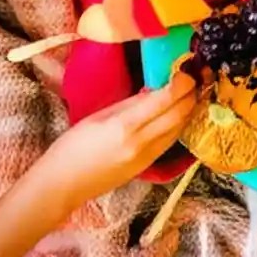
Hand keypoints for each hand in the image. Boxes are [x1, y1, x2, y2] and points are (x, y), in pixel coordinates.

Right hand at [37, 73, 197, 206]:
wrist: (62, 186)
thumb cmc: (71, 147)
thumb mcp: (97, 117)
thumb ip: (129, 104)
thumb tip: (154, 90)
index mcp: (124, 126)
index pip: (164, 101)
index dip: (180, 84)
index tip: (186, 71)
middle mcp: (141, 143)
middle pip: (178, 116)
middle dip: (191, 95)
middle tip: (194, 79)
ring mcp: (146, 158)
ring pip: (179, 129)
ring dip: (188, 110)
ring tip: (191, 93)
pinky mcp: (147, 167)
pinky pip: (170, 141)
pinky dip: (179, 125)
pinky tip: (178, 114)